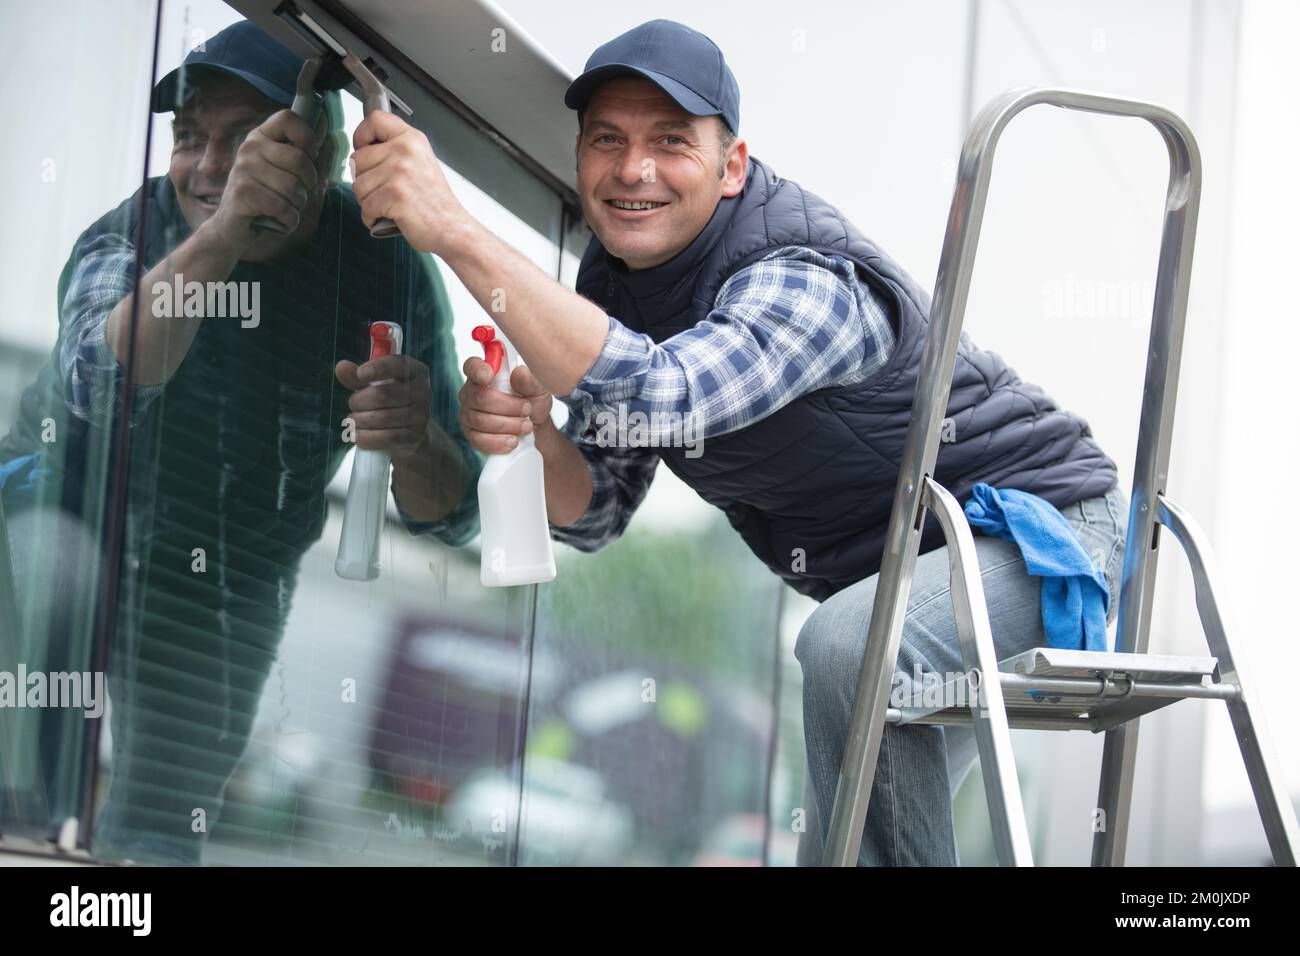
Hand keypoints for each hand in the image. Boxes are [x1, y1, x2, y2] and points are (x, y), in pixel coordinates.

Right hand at [208, 109, 321, 252]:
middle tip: (296, 196)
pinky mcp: (242, 193)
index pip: (288, 118)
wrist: (232, 231)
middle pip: (299, 159)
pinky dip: (289, 221)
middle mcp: (249, 148)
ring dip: (297, 207)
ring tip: (284, 210)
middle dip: (308, 184)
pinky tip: (279, 222)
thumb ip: (298, 158)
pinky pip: (283, 207)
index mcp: (260, 137)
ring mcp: (243, 169)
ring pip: (293, 187)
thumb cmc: (265, 202)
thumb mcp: (281, 174)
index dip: (307, 138)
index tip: (309, 157)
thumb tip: (325, 142)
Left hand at [335, 355, 433, 462]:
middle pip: (382, 394)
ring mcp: (421, 417)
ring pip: (381, 418)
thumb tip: (341, 367)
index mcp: (416, 372)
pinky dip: (365, 437)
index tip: (360, 374)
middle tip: (353, 404)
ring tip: (355, 420)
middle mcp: (423, 393)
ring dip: (359, 420)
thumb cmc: (389, 400)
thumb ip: (356, 376)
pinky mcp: (414, 437)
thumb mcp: (374, 384)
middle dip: (359, 400)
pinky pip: (385, 438)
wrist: (410, 430)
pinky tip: (358, 434)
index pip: (398, 364)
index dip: (378, 368)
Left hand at [350, 112, 467, 254]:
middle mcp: (406, 151)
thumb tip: (363, 149)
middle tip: (383, 191)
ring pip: (358, 185)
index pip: (375, 120)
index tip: (364, 149)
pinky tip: (387, 216)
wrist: (451, 228)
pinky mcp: (395, 195)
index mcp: (412, 139)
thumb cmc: (435, 202)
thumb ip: (395, 150)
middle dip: (364, 180)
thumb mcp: (420, 162)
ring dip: (368, 201)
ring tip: (388, 205)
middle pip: (358, 158)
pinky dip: (371, 217)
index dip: (362, 136)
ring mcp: (400, 172)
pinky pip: (365, 206)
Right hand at [458, 357, 551, 454]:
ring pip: (482, 421)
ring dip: (509, 425)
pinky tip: (512, 440)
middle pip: (481, 398)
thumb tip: (518, 373)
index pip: (472, 366)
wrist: (534, 427)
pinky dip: (499, 442)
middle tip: (527, 409)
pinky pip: (480, 440)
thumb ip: (529, 380)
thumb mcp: (538, 388)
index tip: (489, 376)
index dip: (478, 370)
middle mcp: (471, 393)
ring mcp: (469, 415)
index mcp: (485, 374)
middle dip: (509, 406)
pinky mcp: (472, 435)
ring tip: (526, 425)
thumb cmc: (532, 401)